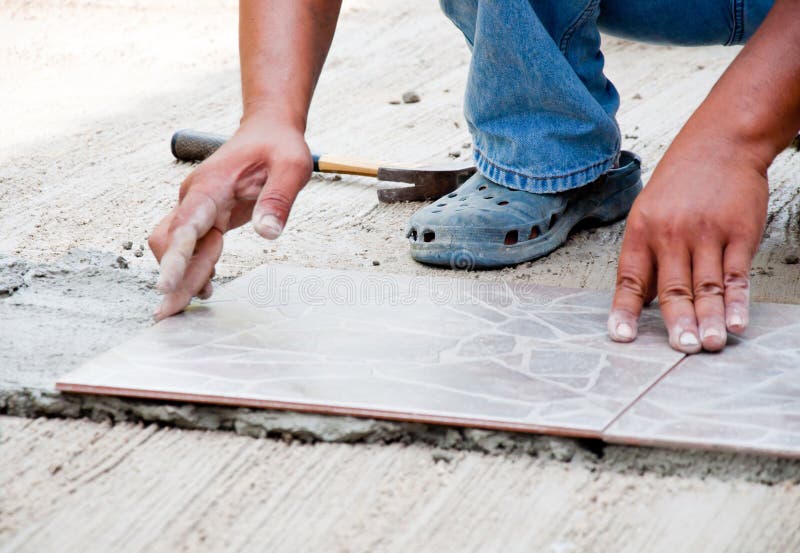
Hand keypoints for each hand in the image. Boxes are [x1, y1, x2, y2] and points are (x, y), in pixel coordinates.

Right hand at [149, 114, 311, 319]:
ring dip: (182, 276)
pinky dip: (194, 268)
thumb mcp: (291, 167)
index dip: (176, 256)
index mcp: (211, 186)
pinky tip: (205, 287)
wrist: (267, 130)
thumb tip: (268, 234)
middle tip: (170, 313)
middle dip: (170, 276)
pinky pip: (192, 247)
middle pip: (170, 241)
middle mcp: (196, 198)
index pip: (186, 224)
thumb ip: (279, 198)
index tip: (168, 284)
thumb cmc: (277, 145)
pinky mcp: (206, 216)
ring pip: (177, 248)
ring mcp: (197, 208)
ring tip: (187, 307)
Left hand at [608, 137, 767, 352]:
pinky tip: (735, 321)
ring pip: (705, 285)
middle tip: (680, 349)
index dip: (625, 310)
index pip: (629, 279)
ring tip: (708, 345)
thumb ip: (646, 257)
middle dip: (676, 322)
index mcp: (641, 232)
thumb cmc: (679, 185)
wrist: (719, 145)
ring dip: (708, 319)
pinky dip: (736, 301)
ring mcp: (706, 234)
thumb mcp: (648, 214)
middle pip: (672, 287)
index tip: (620, 336)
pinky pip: (735, 274)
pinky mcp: (738, 234)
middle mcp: (670, 235)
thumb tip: (639, 301)